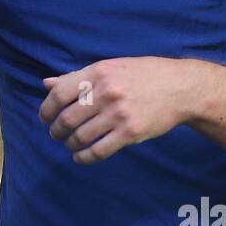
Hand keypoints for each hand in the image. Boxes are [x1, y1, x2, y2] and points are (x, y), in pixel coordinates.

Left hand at [39, 57, 196, 163]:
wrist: (181, 88)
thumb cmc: (143, 75)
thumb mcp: (110, 67)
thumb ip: (77, 76)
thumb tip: (46, 84)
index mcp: (99, 72)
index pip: (59, 94)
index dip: (46, 109)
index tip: (44, 117)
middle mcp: (107, 92)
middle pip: (67, 119)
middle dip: (55, 131)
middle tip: (55, 134)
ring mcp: (119, 114)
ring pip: (81, 137)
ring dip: (70, 144)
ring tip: (70, 144)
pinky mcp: (131, 133)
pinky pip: (99, 151)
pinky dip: (85, 158)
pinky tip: (81, 157)